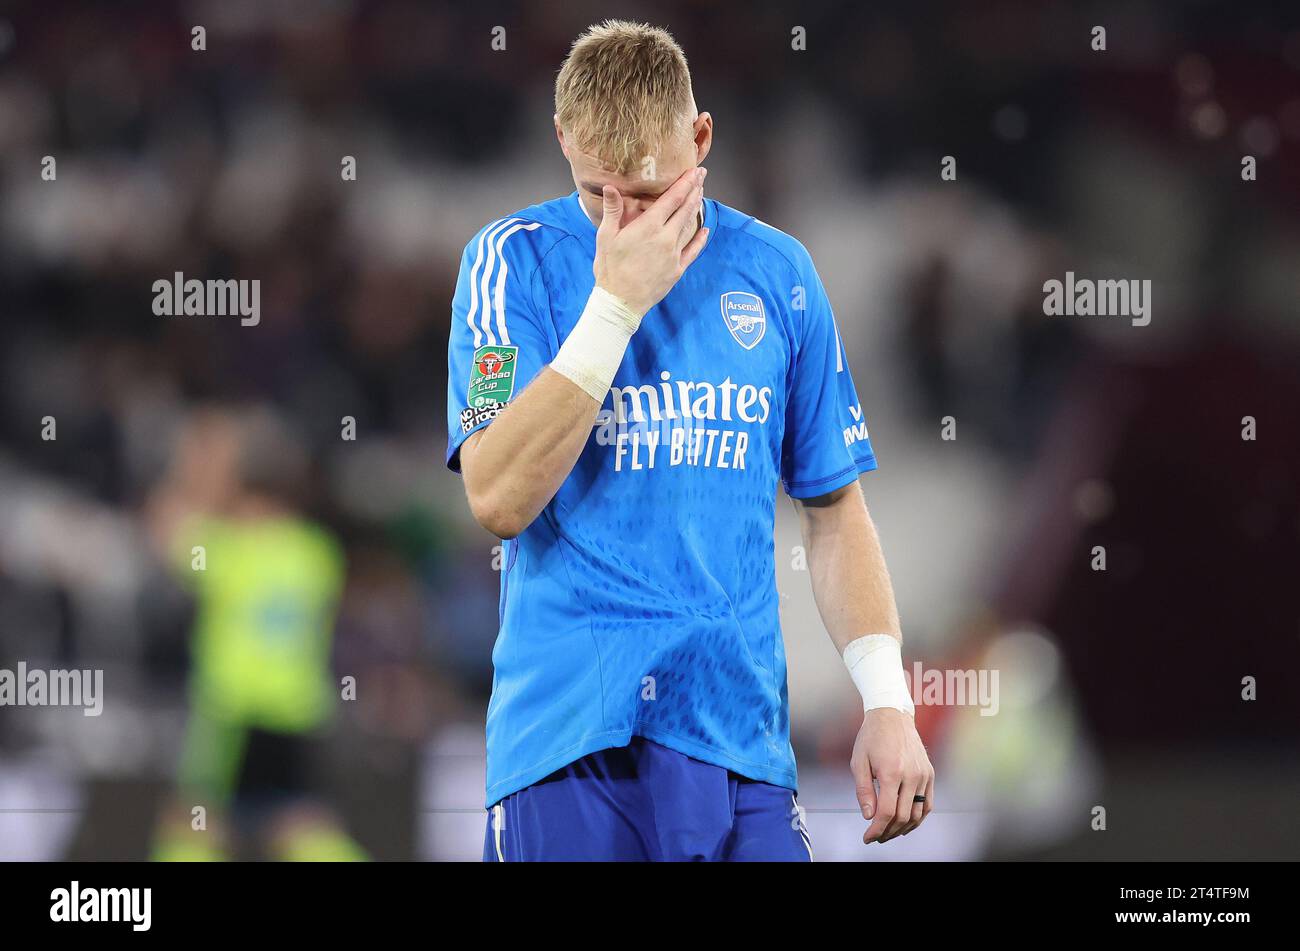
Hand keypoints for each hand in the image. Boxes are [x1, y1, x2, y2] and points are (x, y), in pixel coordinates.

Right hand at [592, 166, 708, 316]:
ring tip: (701, 195)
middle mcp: (665, 237)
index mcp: (648, 227)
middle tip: (702, 176)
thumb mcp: (606, 237)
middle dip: (695, 190)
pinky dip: (700, 239)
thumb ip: (612, 210)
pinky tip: (705, 230)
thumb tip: (611, 187)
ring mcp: (674, 254)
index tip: (694, 171)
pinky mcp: (677, 269)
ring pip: (689, 226)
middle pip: (685, 208)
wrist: (620, 302)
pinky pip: (693, 251)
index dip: (685, 183)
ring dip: (696, 209)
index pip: (672, 198)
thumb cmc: (610, 269)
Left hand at [851, 707, 934, 843]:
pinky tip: (906, 824)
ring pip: (917, 814)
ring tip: (888, 833)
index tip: (868, 837)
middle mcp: (911, 775)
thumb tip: (869, 816)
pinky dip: (918, 818)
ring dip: (903, 829)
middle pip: (903, 817)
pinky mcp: (930, 774)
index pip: (887, 812)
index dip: (876, 829)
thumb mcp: (858, 762)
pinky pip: (928, 804)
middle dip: (888, 832)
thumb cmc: (871, 738)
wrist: (892, 716)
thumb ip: (864, 791)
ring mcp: (923, 775)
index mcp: (891, 771)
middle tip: (876, 837)